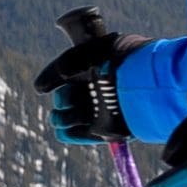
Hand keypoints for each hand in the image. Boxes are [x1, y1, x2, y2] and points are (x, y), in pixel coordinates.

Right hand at [36, 13, 140, 146]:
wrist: (143, 82)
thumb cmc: (118, 61)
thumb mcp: (90, 52)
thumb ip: (67, 61)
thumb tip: (54, 79)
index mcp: (96, 68)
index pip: (65, 74)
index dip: (51, 79)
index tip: (43, 87)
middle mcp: (98, 90)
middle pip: (66, 98)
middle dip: (62, 100)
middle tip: (66, 99)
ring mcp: (102, 111)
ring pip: (68, 118)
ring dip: (62, 117)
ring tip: (65, 115)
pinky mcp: (107, 130)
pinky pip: (79, 135)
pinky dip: (70, 134)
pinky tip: (65, 129)